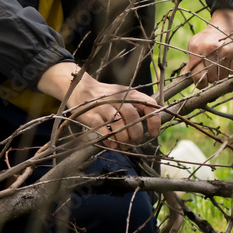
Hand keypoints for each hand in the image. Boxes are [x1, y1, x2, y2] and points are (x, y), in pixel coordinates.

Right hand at [39, 63, 160, 147]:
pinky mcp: (89, 114)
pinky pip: (102, 128)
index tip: (154, 133)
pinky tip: (111, 145)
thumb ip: (136, 106)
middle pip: (131, 116)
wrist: (78, 88)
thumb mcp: (122, 95)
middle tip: (134, 141)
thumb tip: (151, 128)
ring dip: (123, 138)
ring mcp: (101, 105)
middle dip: (136, 133)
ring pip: (117, 122)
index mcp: (128, 93)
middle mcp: (116, 97)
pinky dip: (109, 139)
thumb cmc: (105, 96)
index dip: (154, 120)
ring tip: (123, 144)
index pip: (148, 104)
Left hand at [183, 9, 232, 87]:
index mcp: (195, 48)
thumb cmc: (211, 37)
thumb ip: (191, 62)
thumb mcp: (197, 45)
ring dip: (222, 74)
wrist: (230, 21)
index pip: (196, 75)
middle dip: (212, 78)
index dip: (200, 83)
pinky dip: (232, 69)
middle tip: (214, 70)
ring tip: (222, 63)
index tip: (203, 83)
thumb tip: (183, 77)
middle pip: (210, 78)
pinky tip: (230, 60)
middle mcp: (209, 48)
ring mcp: (224, 50)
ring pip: (222, 77)